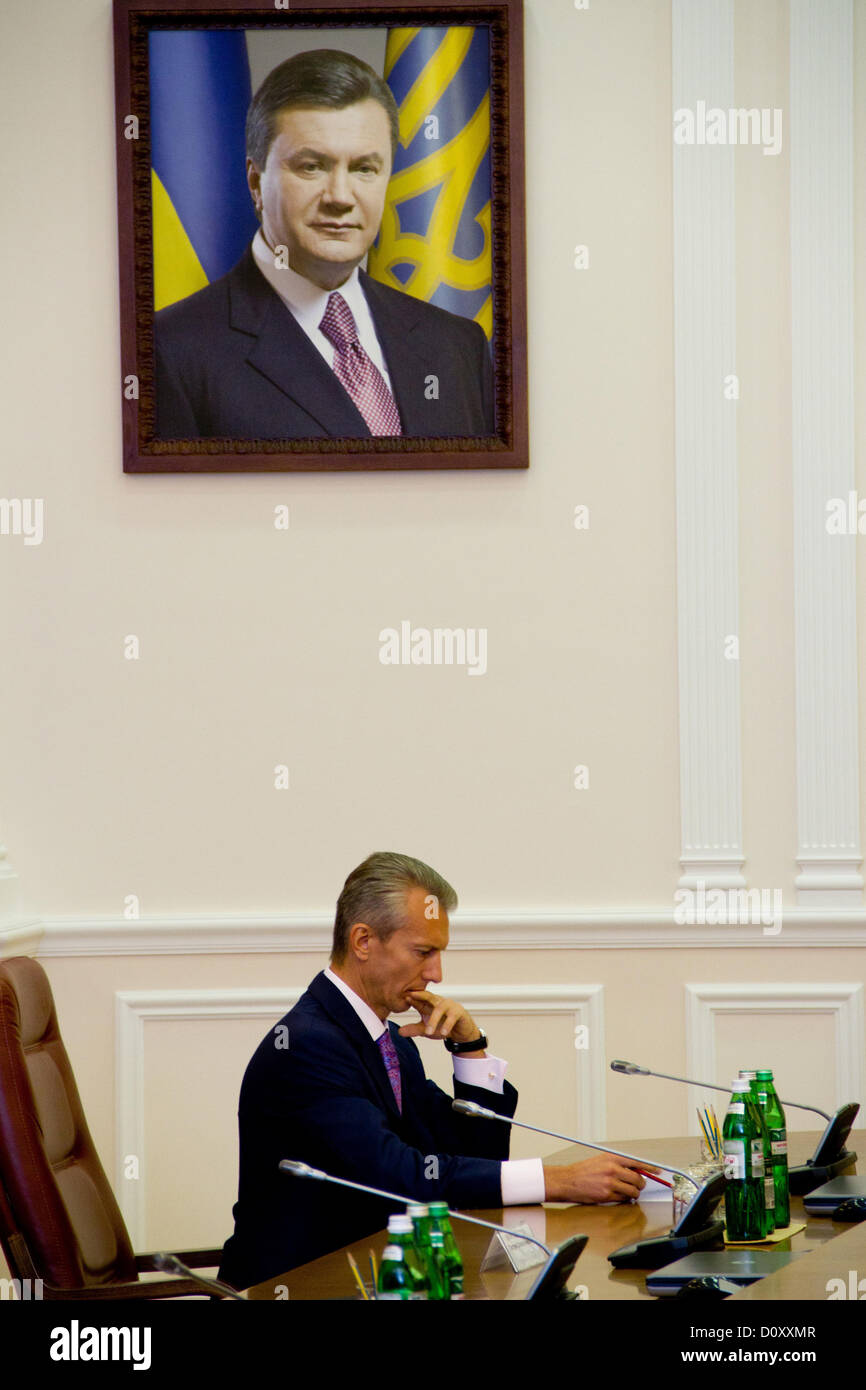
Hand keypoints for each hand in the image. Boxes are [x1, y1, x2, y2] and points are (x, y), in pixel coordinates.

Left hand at [398, 990, 483, 1051]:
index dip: (412, 997)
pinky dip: (447, 1024)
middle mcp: (438, 1002)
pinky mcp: (459, 1012)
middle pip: (429, 997)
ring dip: (434, 1020)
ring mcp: (449, 1005)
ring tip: (428, 1032)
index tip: (403, 996)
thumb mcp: (426, 1029)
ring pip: (440, 1008)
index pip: (419, 998)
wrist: (460, 1031)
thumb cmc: (441, 1026)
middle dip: (420, 996)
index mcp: (429, 1003)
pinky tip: (443, 1032)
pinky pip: (452, 1016)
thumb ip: (414, 1029)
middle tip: (410, 996)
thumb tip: (399, 1032)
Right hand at [542, 1155, 658, 1203]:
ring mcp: (610, 1182)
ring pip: (633, 1191)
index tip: (658, 1171)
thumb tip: (636, 1170)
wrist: (568, 1180)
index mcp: (612, 1157)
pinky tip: (620, 1196)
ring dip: (634, 1193)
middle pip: (638, 1178)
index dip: (650, 1167)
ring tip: (629, 1192)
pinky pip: (623, 1198)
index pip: (637, 1162)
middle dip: (641, 1184)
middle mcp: (612, 1168)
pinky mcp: (606, 1195)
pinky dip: (624, 1199)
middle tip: (638, 1186)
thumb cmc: (583, 1171)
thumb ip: (618, 1163)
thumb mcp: (601, 1160)